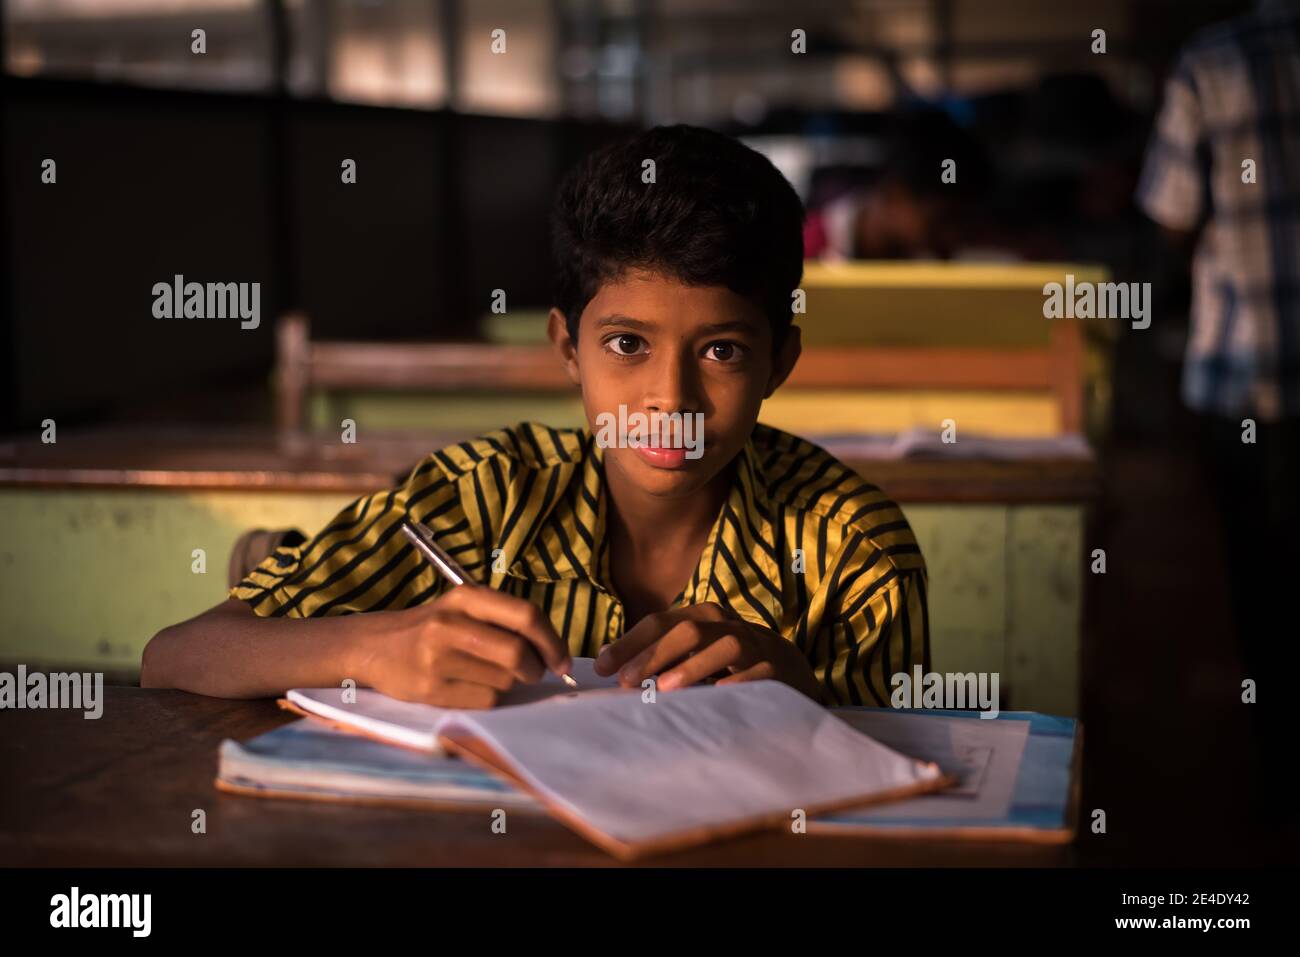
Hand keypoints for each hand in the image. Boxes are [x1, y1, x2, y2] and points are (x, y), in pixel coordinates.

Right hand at [351, 585, 570, 708]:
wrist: (373, 647)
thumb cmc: (431, 628)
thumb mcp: (463, 608)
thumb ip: (504, 620)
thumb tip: (553, 652)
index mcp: (466, 598)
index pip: (525, 616)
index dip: (552, 641)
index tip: (561, 661)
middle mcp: (451, 624)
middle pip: (517, 654)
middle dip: (534, 669)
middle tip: (531, 673)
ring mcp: (438, 658)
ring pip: (504, 681)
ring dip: (508, 684)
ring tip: (486, 675)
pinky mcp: (430, 689)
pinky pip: (484, 700)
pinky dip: (488, 698)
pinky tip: (469, 687)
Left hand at [593, 602, 823, 702]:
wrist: (792, 672)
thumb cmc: (730, 665)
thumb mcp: (696, 652)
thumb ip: (659, 654)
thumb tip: (608, 661)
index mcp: (703, 618)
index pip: (660, 622)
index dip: (629, 642)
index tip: (601, 667)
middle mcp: (727, 626)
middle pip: (687, 630)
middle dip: (653, 654)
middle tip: (626, 681)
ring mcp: (755, 646)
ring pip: (724, 646)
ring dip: (692, 666)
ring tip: (665, 688)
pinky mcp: (777, 671)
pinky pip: (757, 675)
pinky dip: (738, 684)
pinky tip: (718, 697)